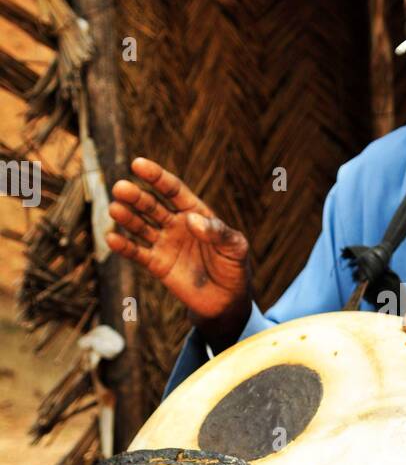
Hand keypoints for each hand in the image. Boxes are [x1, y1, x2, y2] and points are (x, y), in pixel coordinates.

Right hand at [105, 157, 252, 340]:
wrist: (227, 300)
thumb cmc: (234, 267)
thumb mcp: (236, 247)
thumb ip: (217, 232)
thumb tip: (192, 219)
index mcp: (196, 213)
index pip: (173, 190)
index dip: (156, 177)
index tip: (138, 164)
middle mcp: (176, 224)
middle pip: (152, 205)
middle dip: (136, 196)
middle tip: (120, 188)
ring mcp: (165, 243)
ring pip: (141, 226)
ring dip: (127, 217)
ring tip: (114, 208)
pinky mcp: (157, 264)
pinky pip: (137, 253)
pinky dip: (124, 246)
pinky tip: (111, 238)